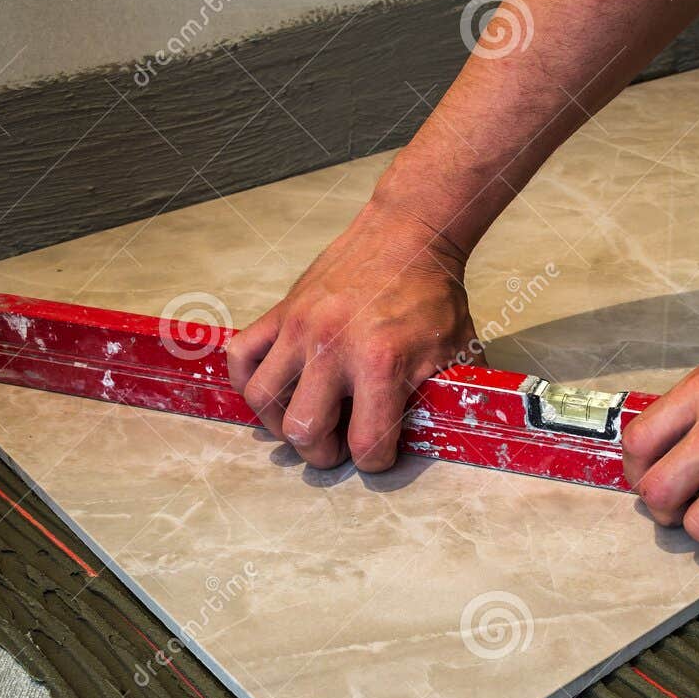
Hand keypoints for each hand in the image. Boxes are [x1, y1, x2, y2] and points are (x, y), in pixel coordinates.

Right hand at [227, 202, 478, 470]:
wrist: (409, 235)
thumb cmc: (433, 296)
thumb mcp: (457, 352)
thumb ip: (451, 399)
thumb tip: (453, 437)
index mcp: (382, 363)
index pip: (366, 444)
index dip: (375, 462)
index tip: (380, 454)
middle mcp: (334, 347)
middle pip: (305, 431)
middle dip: (323, 453)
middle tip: (339, 445)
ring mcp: (301, 328)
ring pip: (264, 400)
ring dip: (282, 422)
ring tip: (306, 418)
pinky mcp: (282, 311)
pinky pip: (241, 356)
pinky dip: (247, 381)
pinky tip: (274, 390)